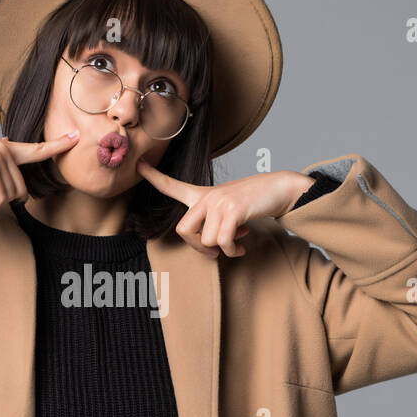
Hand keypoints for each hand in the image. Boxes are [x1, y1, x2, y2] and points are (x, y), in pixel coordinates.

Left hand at [135, 159, 311, 257]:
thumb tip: (210, 248)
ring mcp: (219, 202)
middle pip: (183, 230)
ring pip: (207, 241)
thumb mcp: (227, 209)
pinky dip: (233, 250)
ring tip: (238, 237)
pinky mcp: (233, 209)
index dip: (154, 176)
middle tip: (214, 252)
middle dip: (197, 248)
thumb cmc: (252, 202)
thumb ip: (212, 223)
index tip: (138, 164)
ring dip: (225, 247)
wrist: (278, 189)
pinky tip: (242, 246)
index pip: (172, 185)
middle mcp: (207, 197)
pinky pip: (224, 242)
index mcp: (202, 195)